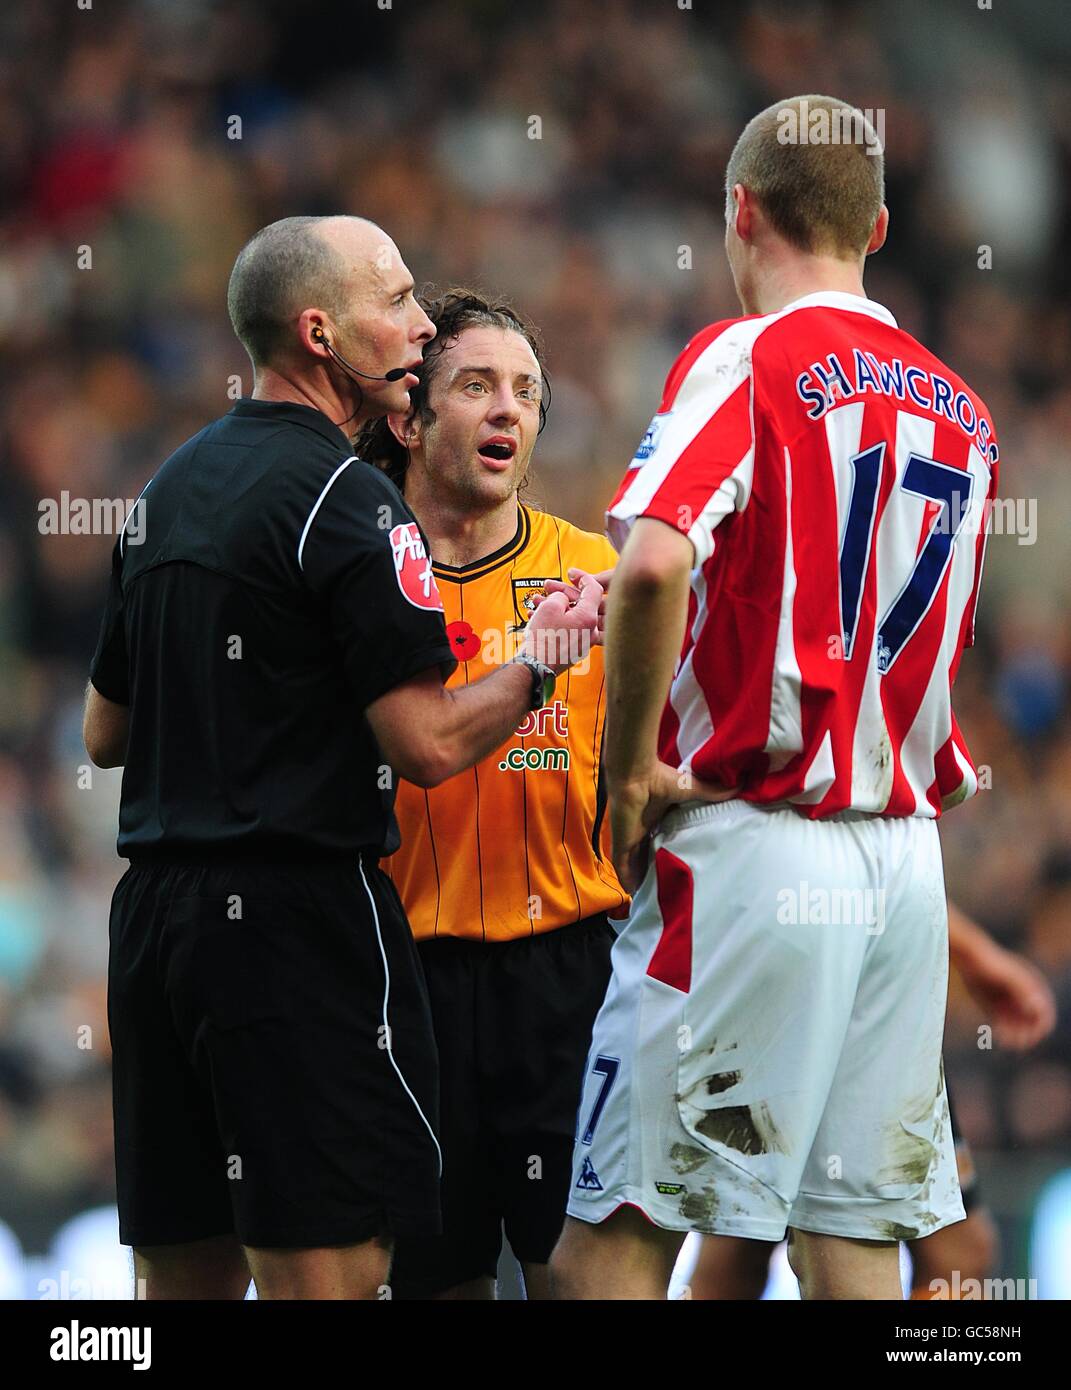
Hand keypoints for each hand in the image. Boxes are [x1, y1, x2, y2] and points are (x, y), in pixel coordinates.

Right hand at [532, 567, 612, 644]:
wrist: (535, 667)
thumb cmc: (542, 640)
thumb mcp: (550, 606)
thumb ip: (561, 595)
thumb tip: (564, 598)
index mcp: (589, 618)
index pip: (593, 589)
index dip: (581, 577)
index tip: (571, 573)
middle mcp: (591, 631)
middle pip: (582, 603)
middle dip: (563, 593)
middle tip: (549, 587)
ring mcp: (584, 641)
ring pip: (573, 616)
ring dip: (557, 606)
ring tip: (538, 602)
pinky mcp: (576, 649)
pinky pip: (570, 628)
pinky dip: (558, 620)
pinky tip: (541, 616)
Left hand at [610, 761, 737, 893]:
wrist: (635, 777)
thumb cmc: (660, 780)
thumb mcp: (691, 789)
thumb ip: (712, 792)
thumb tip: (739, 787)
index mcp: (657, 817)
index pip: (663, 838)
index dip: (670, 850)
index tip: (682, 863)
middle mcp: (643, 829)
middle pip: (649, 854)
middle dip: (657, 868)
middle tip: (670, 885)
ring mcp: (631, 838)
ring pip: (636, 865)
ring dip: (643, 878)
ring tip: (655, 897)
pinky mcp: (622, 845)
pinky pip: (623, 868)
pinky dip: (628, 880)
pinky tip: (634, 895)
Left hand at [958, 945, 1056, 1050]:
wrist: (969, 958)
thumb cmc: (991, 963)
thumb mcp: (1009, 976)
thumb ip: (1024, 990)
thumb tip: (1038, 1007)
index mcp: (1034, 989)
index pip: (1045, 1015)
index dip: (1041, 1027)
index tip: (1032, 1034)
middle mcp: (1023, 999)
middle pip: (1031, 1025)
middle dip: (1026, 1035)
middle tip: (1018, 1042)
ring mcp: (1010, 1005)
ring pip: (1017, 1028)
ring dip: (1014, 1037)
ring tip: (1006, 1040)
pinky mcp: (995, 1009)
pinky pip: (1002, 1026)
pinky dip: (1003, 1033)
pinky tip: (998, 1036)